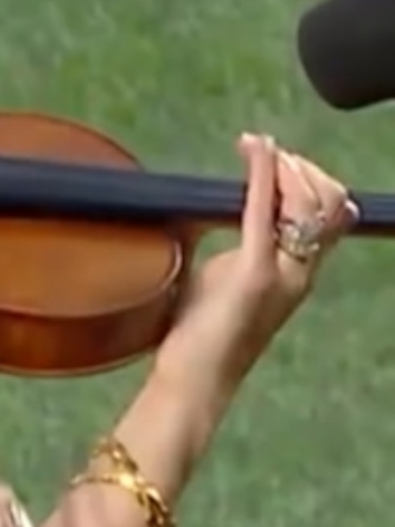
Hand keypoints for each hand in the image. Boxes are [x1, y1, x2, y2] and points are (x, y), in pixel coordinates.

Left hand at [158, 133, 352, 396]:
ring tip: (260, 152)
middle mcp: (301, 271)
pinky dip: (261, 172)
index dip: (311, 179)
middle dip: (302, 169)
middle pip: (328, 203)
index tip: (277, 155)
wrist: (196, 378)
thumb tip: (222, 214)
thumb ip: (238, 249)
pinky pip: (263, 211)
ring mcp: (282, 271)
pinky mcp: (254, 272)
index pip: (330, 215)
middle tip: (268, 154)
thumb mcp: (224, 280)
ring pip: (308, 203)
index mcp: (299, 272)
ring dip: (286, 169)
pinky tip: (254, 148)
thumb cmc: (200, 336)